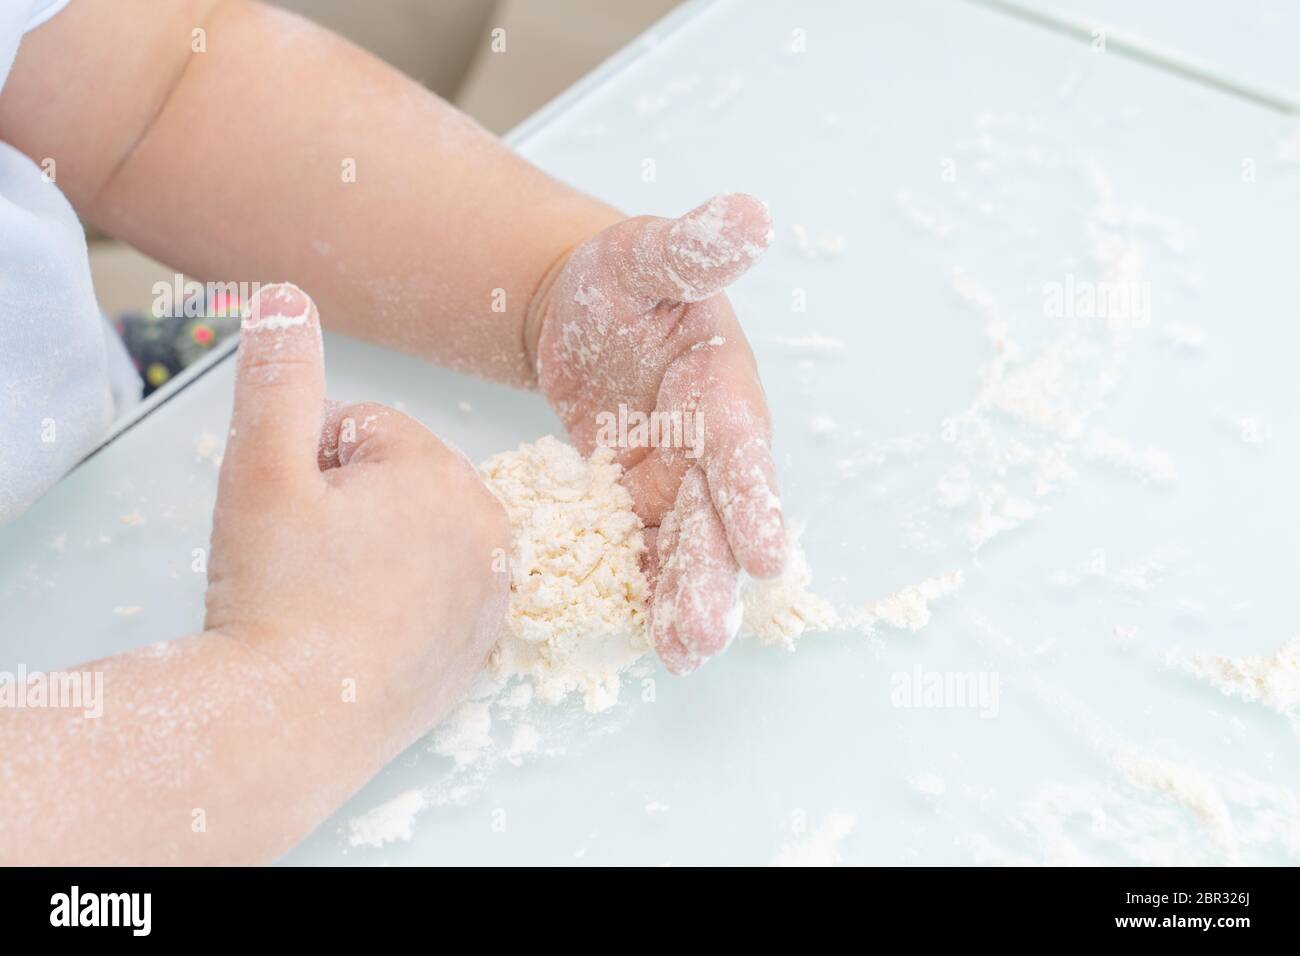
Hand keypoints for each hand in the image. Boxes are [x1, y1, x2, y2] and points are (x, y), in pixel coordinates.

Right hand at [205, 283, 508, 748]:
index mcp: (447, 476)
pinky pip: (433, 596)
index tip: (294, 525)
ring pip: (416, 539)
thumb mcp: (261, 468)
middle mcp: (490, 530)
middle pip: (399, 484)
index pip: (365, 432)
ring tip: (330, 603)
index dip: (310, 468)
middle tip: (309, 567)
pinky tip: (359, 635)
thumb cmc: (274, 595)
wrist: (288, 725)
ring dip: (372, 554)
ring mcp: (492, 596)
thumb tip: (286, 296)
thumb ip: (279, 375)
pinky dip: (398, 605)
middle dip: (347, 509)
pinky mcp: (480, 649)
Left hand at [527, 194, 783, 673]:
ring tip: (682, 655)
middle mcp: (709, 445)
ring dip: (685, 599)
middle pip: (716, 517)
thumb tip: (748, 216)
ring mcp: (675, 480)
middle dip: (712, 575)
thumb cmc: (622, 279)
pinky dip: (644, 591)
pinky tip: (647, 640)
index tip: (764, 554)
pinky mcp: (636, 501)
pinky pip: (643, 552)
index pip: (739, 447)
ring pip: (686, 548)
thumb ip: (691, 246)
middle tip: (705, 634)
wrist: (584, 314)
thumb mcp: (646, 254)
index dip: (752, 498)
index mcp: (720, 387)